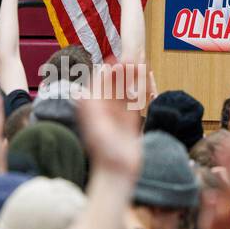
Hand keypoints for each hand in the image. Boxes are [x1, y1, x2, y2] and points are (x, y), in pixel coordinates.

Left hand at [77, 62, 144, 179]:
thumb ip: (91, 108)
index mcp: (92, 109)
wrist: (117, 172)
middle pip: (113, 84)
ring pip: (125, 90)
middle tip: (133, 56)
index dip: (108, 70)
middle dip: (122, 70)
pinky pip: (134, 101)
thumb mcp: (95, 128)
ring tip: (140, 62)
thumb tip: (85, 88)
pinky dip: (139, 89)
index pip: (99, 84)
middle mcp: (103, 110)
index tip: (116, 58)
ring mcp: (117, 115)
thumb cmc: (104, 152)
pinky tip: (144, 79)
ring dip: (132, 77)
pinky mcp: (129, 122)